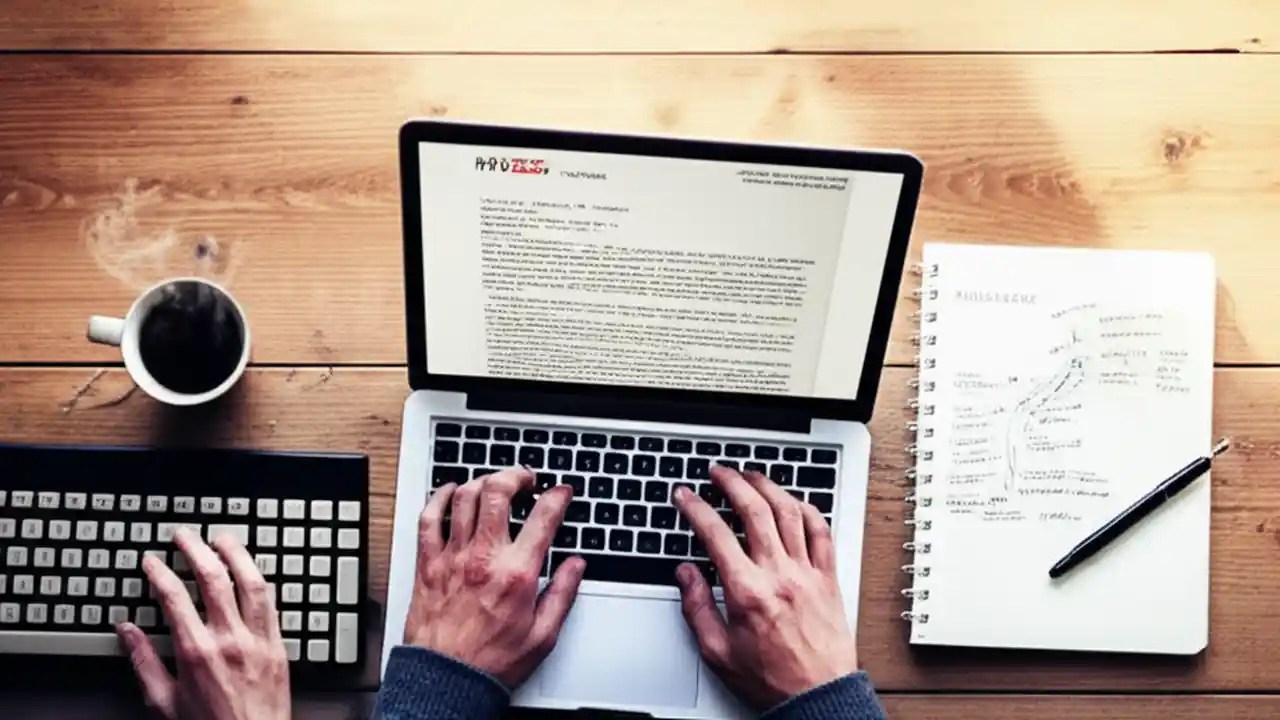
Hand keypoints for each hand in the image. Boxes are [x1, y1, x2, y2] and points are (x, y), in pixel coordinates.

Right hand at [116, 527, 289, 719]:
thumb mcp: (163, 701)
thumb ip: (144, 661)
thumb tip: (126, 631)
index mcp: (196, 651)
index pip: (174, 596)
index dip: (160, 572)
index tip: (152, 561)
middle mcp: (228, 639)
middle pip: (213, 578)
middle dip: (196, 549)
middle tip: (184, 535)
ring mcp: (257, 639)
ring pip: (249, 581)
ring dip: (236, 554)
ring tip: (222, 539)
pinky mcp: (277, 644)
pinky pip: (270, 602)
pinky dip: (258, 580)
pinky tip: (251, 570)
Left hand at [404, 467, 585, 687]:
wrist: (446, 680)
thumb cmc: (490, 662)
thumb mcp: (543, 634)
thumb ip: (563, 594)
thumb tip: (576, 566)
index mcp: (516, 574)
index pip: (543, 517)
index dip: (557, 496)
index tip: (561, 492)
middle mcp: (484, 558)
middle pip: (498, 492)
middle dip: (516, 476)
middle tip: (525, 479)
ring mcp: (453, 557)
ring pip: (464, 497)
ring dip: (482, 482)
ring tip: (493, 484)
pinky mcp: (428, 564)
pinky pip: (429, 518)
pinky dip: (439, 498)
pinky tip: (450, 493)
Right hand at [673, 466, 856, 710]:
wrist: (818, 698)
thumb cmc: (771, 680)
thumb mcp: (717, 651)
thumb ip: (697, 607)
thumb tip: (686, 574)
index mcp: (748, 592)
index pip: (716, 534)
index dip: (695, 508)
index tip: (685, 496)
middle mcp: (779, 575)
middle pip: (754, 510)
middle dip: (731, 482)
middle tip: (717, 472)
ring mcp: (807, 573)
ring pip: (789, 512)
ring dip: (767, 486)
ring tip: (750, 476)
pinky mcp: (828, 578)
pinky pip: (822, 532)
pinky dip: (807, 510)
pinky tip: (794, 501)